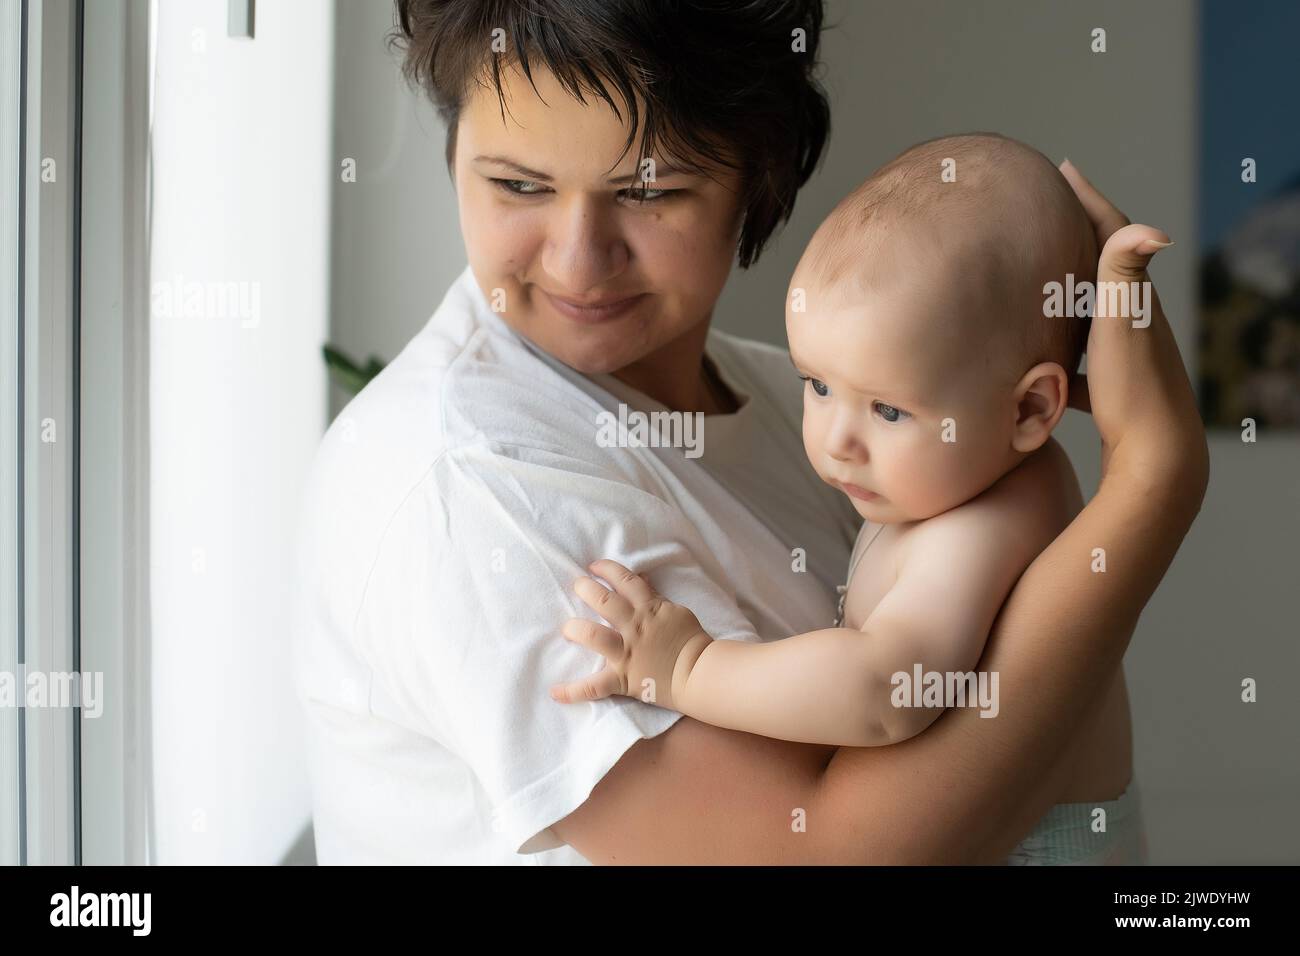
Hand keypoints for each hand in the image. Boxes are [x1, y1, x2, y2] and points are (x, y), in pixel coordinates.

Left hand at [548, 559, 712, 711]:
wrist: (700, 673)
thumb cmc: (691, 641)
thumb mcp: (675, 611)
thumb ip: (655, 597)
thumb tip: (640, 578)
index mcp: (649, 609)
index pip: (625, 581)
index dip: (607, 569)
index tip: (594, 566)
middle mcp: (635, 627)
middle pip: (604, 601)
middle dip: (586, 589)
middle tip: (576, 585)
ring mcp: (627, 653)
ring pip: (594, 636)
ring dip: (575, 629)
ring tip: (567, 628)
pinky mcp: (623, 679)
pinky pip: (594, 686)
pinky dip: (573, 691)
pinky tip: (554, 692)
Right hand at [1059, 159, 1207, 486]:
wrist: (1158, 456)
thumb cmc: (1136, 388)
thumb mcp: (1124, 322)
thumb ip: (1127, 272)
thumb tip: (1151, 227)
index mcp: (1134, 297)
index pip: (1111, 234)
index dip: (1086, 200)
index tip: (1062, 170)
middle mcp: (1134, 321)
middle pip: (1102, 269)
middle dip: (1075, 238)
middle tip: (1046, 213)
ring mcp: (1126, 357)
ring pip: (1089, 316)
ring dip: (1064, 296)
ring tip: (1032, 283)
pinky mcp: (1115, 392)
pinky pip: (1080, 364)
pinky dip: (1058, 356)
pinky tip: (1033, 368)